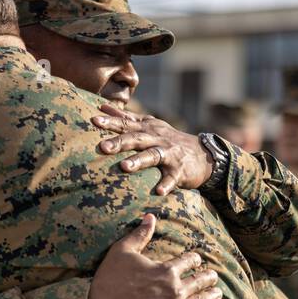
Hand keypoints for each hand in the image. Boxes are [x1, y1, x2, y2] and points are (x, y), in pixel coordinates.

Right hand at [88, 213, 221, 298]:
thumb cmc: (109, 281)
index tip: (197, 259)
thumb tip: (150, 216)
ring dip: (212, 296)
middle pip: (200, 281)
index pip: (190, 261)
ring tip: (218, 294)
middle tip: (213, 276)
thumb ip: (139, 235)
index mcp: (166, 270)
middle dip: (208, 277)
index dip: (195, 259)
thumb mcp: (122, 252)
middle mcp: (175, 289)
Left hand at [92, 103, 213, 194]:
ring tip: (124, 167)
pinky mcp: (180, 170)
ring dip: (139, 161)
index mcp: (147, 128)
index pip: (126, 123)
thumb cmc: (169, 140)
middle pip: (136, 138)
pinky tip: (159, 192)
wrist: (204, 154)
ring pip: (152, 155)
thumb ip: (126, 117)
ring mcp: (169, 153)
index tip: (93, 120)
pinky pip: (173, 178)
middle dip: (119, 142)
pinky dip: (166, 184)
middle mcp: (157, 138)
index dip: (111, 121)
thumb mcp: (149, 125)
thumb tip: (102, 107)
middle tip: (102, 147)